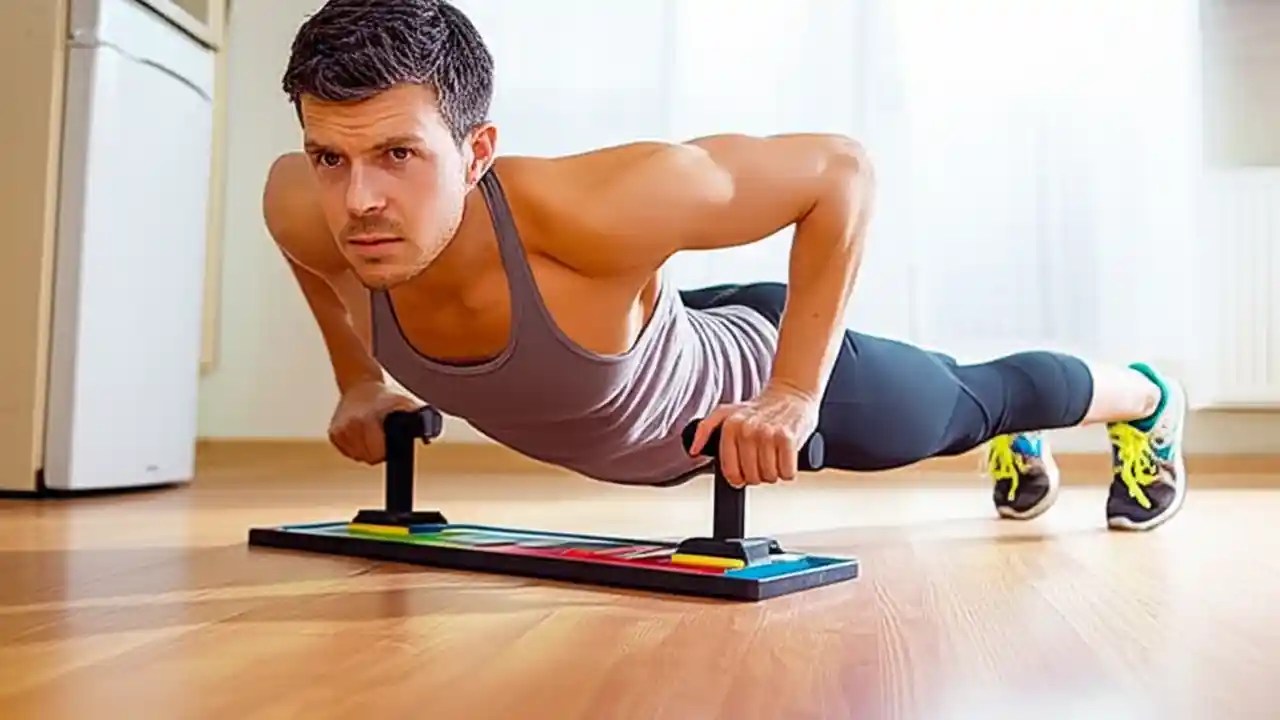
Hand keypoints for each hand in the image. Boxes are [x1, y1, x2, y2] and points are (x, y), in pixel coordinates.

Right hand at [328, 381, 421, 463]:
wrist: (360, 385)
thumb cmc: (385, 397)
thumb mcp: (404, 403)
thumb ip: (419, 417)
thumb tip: (428, 435)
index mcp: (365, 419)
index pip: (376, 453)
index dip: (386, 451)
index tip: (390, 441)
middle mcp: (349, 425)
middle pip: (367, 457)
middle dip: (377, 452)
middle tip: (383, 437)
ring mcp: (339, 430)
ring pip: (357, 456)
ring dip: (366, 450)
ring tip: (372, 434)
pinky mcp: (332, 434)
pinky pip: (347, 452)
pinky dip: (355, 448)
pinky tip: (362, 435)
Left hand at [687, 385, 819, 487]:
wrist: (791, 392)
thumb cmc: (760, 408)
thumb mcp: (726, 412)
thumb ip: (705, 429)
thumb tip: (694, 450)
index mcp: (730, 426)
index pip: (730, 471)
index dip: (739, 478)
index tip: (745, 472)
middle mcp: (747, 430)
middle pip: (752, 477)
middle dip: (759, 475)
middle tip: (763, 461)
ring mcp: (768, 433)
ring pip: (769, 476)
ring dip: (774, 473)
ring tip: (774, 457)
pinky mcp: (788, 438)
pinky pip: (786, 472)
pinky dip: (788, 471)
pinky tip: (786, 458)